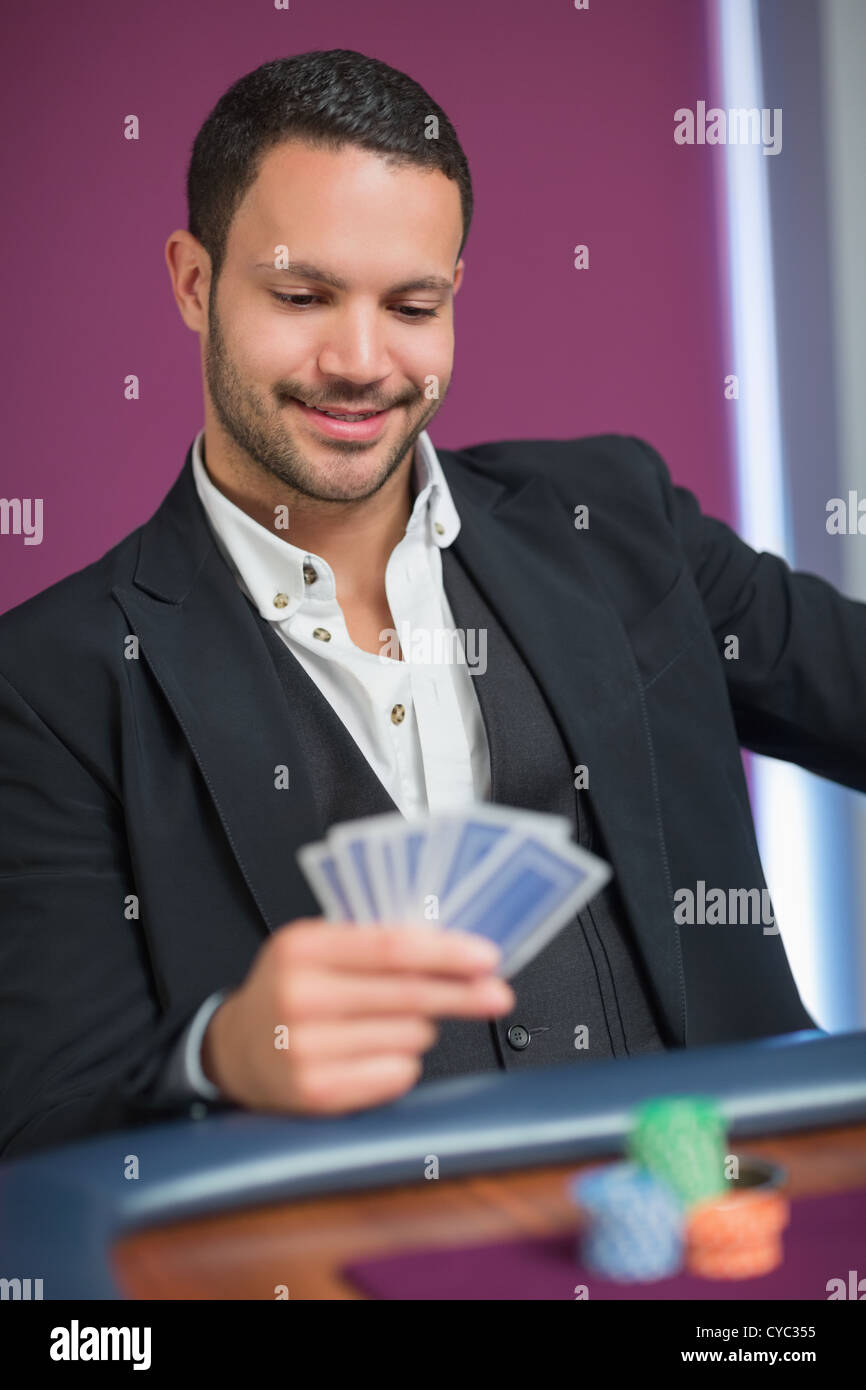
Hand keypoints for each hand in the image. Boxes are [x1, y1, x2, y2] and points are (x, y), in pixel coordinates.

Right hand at [201, 919, 513, 1113]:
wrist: (236, 1051)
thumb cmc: (291, 991)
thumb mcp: (318, 948)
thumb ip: (373, 941)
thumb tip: (452, 948)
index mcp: (302, 947)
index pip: (391, 948)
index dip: (446, 953)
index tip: (486, 958)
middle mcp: (299, 995)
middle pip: (406, 994)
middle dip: (462, 993)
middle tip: (496, 994)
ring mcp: (304, 1048)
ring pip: (408, 1037)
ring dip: (421, 1029)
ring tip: (393, 1024)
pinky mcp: (315, 1092)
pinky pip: (395, 1075)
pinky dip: (403, 1064)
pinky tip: (380, 1053)